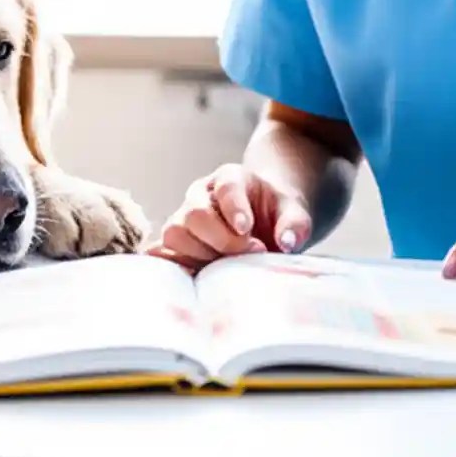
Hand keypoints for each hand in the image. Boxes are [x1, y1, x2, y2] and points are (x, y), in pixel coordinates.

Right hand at [146, 163, 311, 271]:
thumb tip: (286, 242)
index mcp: (229, 178)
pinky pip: (160, 253)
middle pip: (195, 214)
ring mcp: (183, 218)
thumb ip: (295, 224)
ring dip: (200, 255)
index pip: (226, 187)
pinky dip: (175, 266)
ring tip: (228, 266)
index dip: (234, 208)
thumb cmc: (276, 214)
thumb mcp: (294, 212)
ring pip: (174, 234)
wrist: (262, 220)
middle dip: (222, 240)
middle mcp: (200, 194)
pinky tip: (197, 277)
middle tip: (252, 252)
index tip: (247, 229)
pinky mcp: (176, 242)